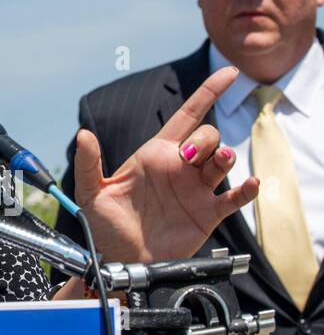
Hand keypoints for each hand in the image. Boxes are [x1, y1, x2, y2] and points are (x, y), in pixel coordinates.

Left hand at [72, 65, 258, 264]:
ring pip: (223, 161)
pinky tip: (250, 183)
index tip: (228, 73)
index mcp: (154, 154)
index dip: (208, 93)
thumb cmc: (102, 225)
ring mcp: (195, 190)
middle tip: (190, 156)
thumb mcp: (91, 192)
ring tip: (220, 161)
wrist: (118, 260)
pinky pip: (234, 198)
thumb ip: (88, 163)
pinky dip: (246, 190)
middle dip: (206, 139)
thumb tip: (83, 134)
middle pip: (208, 136)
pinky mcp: (207, 214)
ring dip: (226, 157)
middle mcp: (179, 168)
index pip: (187, 115)